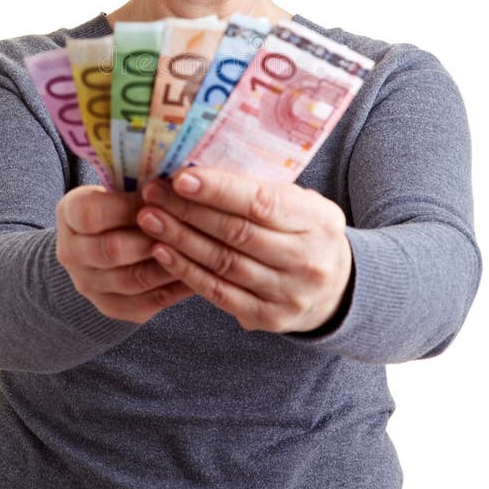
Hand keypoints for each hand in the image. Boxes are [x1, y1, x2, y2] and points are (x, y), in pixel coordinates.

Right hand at [56, 185, 194, 321]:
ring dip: (169, 264)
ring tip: (199, 249)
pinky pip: (146, 303)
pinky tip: (199, 273)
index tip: (161, 196)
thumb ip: (141, 183)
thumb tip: (179, 175)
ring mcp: (88, 284)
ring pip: (133, 280)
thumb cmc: (123, 200)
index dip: (129, 207)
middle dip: (154, 237)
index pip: (92, 214)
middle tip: (188, 225)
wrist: (105, 237)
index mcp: (69, 215)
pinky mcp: (111, 307)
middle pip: (112, 250)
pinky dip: (174, 289)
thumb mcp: (121, 184)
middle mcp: (71, 253)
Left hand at [137, 169, 352, 333]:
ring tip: (149, 219)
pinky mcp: (269, 318)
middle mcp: (307, 259)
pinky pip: (219, 293)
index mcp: (318, 221)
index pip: (261, 202)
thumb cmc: (307, 232)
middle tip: (154, 194)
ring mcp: (289, 293)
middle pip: (237, 233)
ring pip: (223, 263)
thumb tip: (201, 170)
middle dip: (188, 211)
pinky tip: (162, 252)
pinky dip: (187, 271)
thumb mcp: (301, 204)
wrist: (338, 288)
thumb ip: (261, 190)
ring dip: (180, 240)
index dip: (218, 190)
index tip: (180, 177)